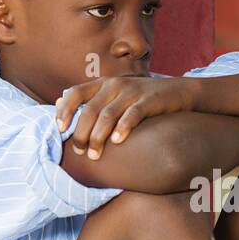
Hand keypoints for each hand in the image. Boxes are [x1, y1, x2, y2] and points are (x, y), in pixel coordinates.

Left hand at [56, 76, 197, 159]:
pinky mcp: (150, 100)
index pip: (75, 93)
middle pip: (90, 110)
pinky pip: (133, 114)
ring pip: (108, 114)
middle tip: (79, 151)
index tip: (59, 129)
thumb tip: (58, 103)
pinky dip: (123, 128)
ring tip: (95, 155)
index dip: (64, 110)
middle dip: (81, 132)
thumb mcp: (115, 95)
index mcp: (103, 83)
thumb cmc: (142, 99)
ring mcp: (133, 91)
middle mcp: (115, 84)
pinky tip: (118, 141)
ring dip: (98, 137)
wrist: (180, 91)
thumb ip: (90, 100)